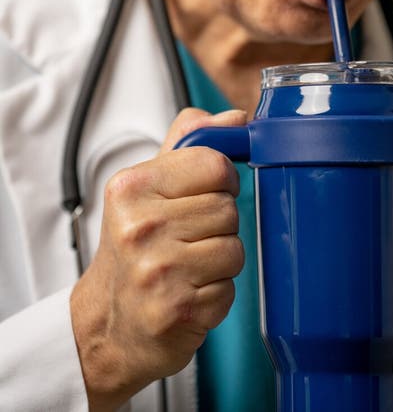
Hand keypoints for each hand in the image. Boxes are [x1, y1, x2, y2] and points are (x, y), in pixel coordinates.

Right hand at [70, 106, 246, 410]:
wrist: (108, 323)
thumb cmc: (135, 247)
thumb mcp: (149, 186)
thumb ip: (191, 143)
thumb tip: (236, 118)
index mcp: (132, 187)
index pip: (214, 164)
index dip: (221, 179)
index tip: (204, 193)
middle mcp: (140, 227)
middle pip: (228, 208)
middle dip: (218, 225)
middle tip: (187, 238)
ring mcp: (158, 271)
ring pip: (234, 248)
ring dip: (220, 261)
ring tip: (189, 266)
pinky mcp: (177, 310)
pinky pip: (229, 288)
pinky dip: (216, 294)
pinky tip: (189, 294)